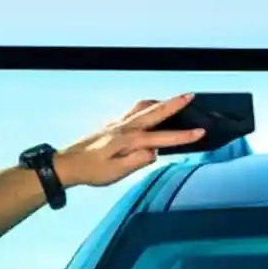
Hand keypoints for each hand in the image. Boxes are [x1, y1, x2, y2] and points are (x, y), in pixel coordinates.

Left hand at [54, 93, 204, 187]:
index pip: (162, 138)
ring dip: (160, 102)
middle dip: (174, 103)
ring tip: (174, 101)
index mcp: (129, 140)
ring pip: (143, 107)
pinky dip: (147, 107)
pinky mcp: (112, 124)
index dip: (183, 136)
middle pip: (154, 111)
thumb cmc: (90, 171)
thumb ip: (137, 161)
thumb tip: (154, 153)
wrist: (67, 163)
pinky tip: (149, 111)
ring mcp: (118, 123)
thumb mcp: (115, 172)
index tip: (200, 132)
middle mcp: (125, 127)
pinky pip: (134, 110)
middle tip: (191, 95)